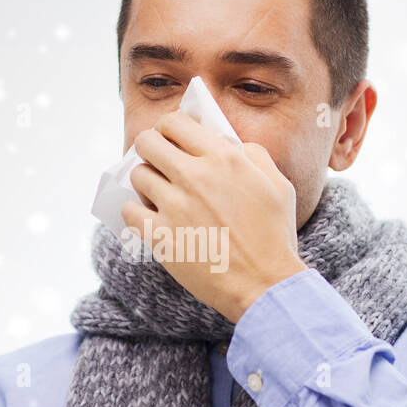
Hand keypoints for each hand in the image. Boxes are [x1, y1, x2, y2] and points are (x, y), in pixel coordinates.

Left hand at [125, 112, 307, 322]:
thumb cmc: (274, 235)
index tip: (171, 139)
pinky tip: (150, 219)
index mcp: (224, 157)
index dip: (168, 128)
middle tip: (158, 163)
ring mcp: (175, 205)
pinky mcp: (161, 236)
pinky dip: (135, 213)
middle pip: (147, 142)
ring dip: (146, 182)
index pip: (175, 122)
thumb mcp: (277, 184)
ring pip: (138, 175)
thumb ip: (252, 155)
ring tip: (158, 195)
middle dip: (149, 149)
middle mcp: (195, 175)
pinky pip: (129, 211)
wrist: (264, 284)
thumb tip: (225, 143)